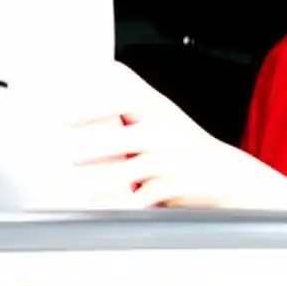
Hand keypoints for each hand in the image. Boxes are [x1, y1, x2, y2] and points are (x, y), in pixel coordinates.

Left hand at [63, 62, 286, 210]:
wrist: (227, 175)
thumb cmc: (183, 145)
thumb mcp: (161, 114)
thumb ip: (131, 100)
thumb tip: (98, 75)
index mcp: (157, 107)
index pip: (121, 97)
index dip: (89, 104)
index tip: (59, 113)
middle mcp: (165, 129)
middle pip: (118, 136)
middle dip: (85, 146)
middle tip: (59, 153)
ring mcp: (172, 158)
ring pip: (125, 171)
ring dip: (94, 181)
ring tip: (69, 187)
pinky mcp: (176, 186)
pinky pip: (141, 198)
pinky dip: (118, 206)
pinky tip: (98, 210)